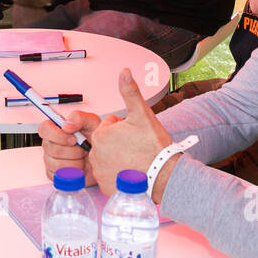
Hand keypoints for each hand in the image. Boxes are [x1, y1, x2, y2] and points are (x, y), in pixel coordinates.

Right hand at [38, 108, 103, 181]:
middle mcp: (50, 144)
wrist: (104, 157)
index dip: (57, 135)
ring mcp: (50, 160)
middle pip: (52, 149)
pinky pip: (58, 176)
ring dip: (75, 163)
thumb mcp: (91, 122)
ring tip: (83, 159)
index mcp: (56, 129)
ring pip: (56, 164)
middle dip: (73, 151)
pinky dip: (72, 174)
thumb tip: (66, 125)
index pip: (44, 129)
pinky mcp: (54, 174)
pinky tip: (79, 169)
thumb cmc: (96, 138)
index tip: (73, 139)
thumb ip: (79, 117)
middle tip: (83, 149)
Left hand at [87, 69, 172, 195]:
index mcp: (101, 134)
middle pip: (107, 143)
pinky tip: (131, 173)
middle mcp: (95, 153)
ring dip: (118, 159)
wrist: (163, 175)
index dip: (124, 129)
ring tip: (135, 161)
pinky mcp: (105, 186)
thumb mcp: (142, 114)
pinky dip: (118, 175)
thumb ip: (130, 91)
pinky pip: (109, 177)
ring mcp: (99, 171)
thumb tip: (124, 71)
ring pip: (108, 159)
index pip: (109, 127)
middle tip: (136, 148)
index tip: (135, 136)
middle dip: (119, 144)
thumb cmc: (153, 146)